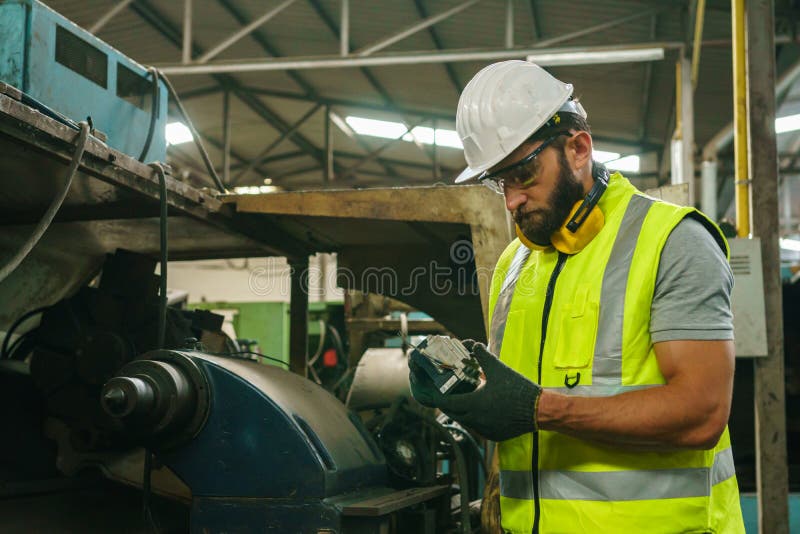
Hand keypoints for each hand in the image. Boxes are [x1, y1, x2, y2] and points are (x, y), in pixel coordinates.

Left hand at [408, 340, 541, 440]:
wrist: (539, 410)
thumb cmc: (518, 389)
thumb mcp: (498, 369)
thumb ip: (482, 355)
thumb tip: (471, 343)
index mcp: (474, 404)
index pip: (446, 404)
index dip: (436, 397)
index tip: (432, 391)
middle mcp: (476, 420)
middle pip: (453, 413)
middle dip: (447, 403)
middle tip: (446, 392)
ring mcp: (484, 430)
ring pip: (464, 421)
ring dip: (461, 411)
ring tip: (462, 398)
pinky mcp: (493, 436)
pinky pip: (477, 427)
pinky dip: (474, 418)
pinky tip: (479, 408)